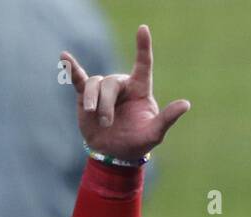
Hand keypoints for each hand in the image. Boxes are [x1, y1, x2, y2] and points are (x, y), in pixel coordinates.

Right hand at [61, 24, 189, 160]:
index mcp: (140, 90)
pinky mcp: (85, 94)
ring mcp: (103, 89)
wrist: (114, 154)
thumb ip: (168, 118)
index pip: (143, 65)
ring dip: (93, 101)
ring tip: (96, 118)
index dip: (143, 47)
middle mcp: (122, 86)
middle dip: (107, 103)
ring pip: (95, 84)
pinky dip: (71, 68)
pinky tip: (64, 58)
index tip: (143, 29)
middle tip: (107, 122)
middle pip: (111, 83)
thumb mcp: (154, 133)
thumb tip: (186, 104)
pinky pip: (78, 78)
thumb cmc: (137, 142)